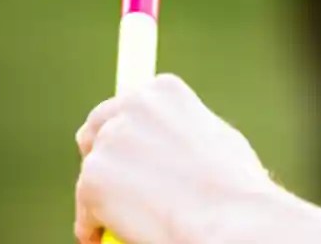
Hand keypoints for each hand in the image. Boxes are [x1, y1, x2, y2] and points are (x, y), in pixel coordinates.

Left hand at [73, 74, 276, 243]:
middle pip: (96, 128)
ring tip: (127, 218)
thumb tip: (166, 145)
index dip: (129, 134)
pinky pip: (85, 210)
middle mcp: (131, 106)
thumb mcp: (213, 137)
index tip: (132, 156)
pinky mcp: (93, 179)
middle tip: (114, 186)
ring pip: (92, 172)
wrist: (230, 218)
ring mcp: (109, 142)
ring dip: (103, 195)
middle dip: (102, 154)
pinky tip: (115, 236)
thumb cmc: (235, 186)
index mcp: (162, 90)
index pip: (127, 106)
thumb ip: (180, 131)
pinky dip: (95, 227)